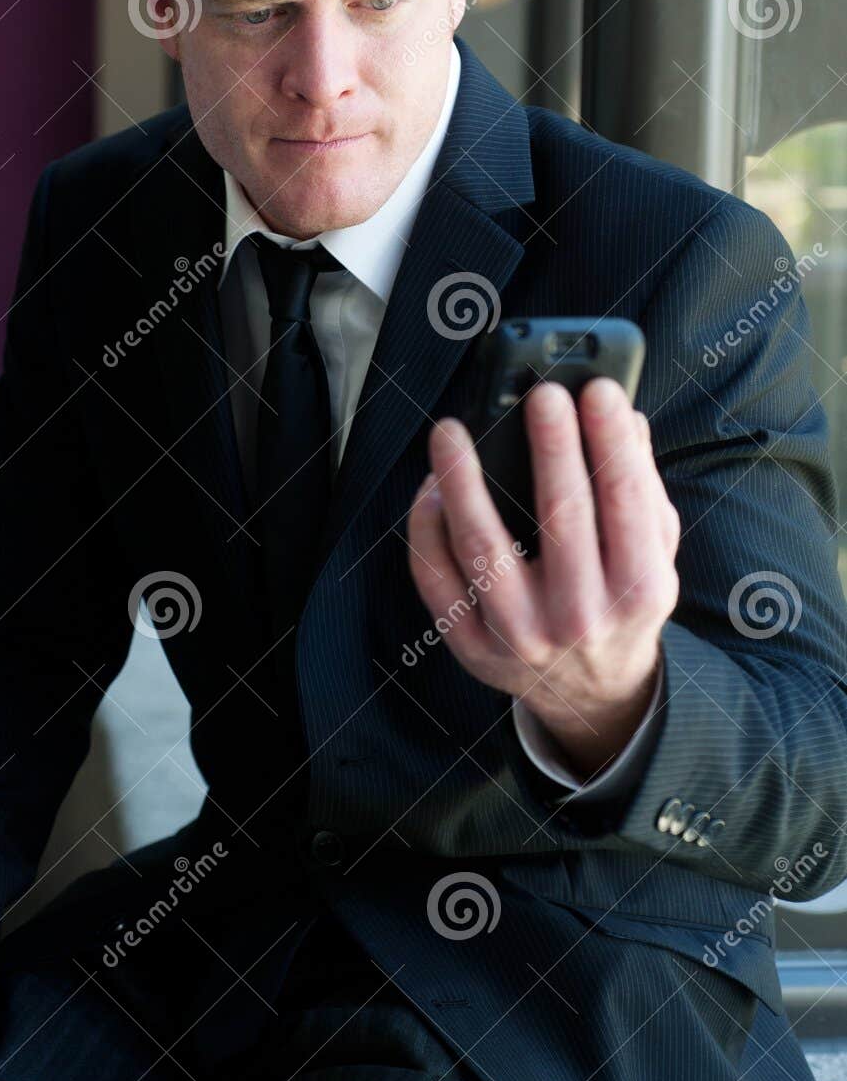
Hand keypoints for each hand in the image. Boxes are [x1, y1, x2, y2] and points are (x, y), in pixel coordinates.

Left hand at [407, 377, 679, 776]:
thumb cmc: (621, 600)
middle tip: (539, 392)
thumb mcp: (653, 553)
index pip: (626, 503)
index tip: (597, 389)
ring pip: (483, 548)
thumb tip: (624, 415)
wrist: (591, 691)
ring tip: (451, 430)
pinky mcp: (471, 646)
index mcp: (638, 589)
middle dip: (551, 447)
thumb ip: (643, 487)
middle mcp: (581, 617)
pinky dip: (427, 529)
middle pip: (561, 518)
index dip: (611, 441)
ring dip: (462, 482)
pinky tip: (431, 487)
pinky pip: (437, 580)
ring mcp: (521, 635)